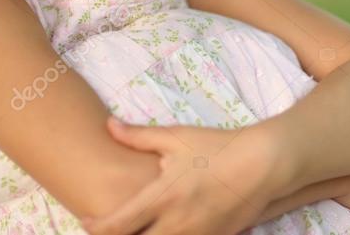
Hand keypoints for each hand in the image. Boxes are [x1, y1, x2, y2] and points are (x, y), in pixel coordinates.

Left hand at [80, 116, 284, 234]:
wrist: (262, 165)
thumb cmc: (216, 147)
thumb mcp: (176, 137)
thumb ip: (138, 136)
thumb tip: (109, 126)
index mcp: (161, 198)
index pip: (116, 226)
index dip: (95, 227)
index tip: (87, 220)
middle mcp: (176, 224)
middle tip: (113, 228)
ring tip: (141, 227)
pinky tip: (169, 228)